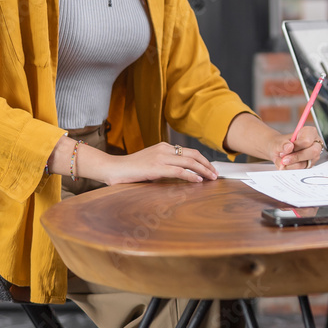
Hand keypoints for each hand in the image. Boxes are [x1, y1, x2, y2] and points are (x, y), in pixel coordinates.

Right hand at [77, 141, 218, 184]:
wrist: (112, 168)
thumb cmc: (130, 169)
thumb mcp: (151, 164)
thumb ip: (165, 166)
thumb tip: (181, 175)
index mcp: (164, 147)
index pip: (189, 151)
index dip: (202, 160)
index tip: (210, 169)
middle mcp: (164, 149)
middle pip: (193, 154)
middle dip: (207, 164)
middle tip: (216, 174)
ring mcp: (160, 157)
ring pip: (189, 161)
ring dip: (203, 170)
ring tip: (211, 178)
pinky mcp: (156, 167)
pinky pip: (178, 171)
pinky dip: (191, 175)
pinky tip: (198, 180)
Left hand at [273, 124, 324, 169]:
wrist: (279, 151)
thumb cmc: (281, 144)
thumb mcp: (278, 141)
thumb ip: (282, 144)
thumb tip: (289, 147)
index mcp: (310, 132)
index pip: (307, 141)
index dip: (296, 146)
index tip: (287, 149)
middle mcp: (315, 145)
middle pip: (312, 152)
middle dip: (296, 157)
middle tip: (284, 160)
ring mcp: (314, 156)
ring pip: (306, 163)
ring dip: (291, 164)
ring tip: (282, 161)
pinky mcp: (309, 165)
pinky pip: (301, 170)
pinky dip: (291, 169)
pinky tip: (286, 164)